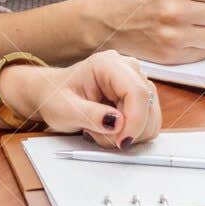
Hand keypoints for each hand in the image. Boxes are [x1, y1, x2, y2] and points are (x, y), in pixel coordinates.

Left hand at [1, 50, 161, 148]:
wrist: (53, 96)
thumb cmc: (55, 97)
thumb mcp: (65, 109)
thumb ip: (90, 116)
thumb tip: (117, 123)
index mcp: (109, 64)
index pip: (137, 92)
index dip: (135, 121)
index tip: (121, 141)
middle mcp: (128, 69)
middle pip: (148, 106)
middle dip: (127, 129)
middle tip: (97, 133)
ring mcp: (137, 82)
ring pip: (151, 118)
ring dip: (127, 133)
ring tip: (99, 128)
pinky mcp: (140, 98)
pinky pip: (148, 123)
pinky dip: (130, 133)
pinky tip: (109, 128)